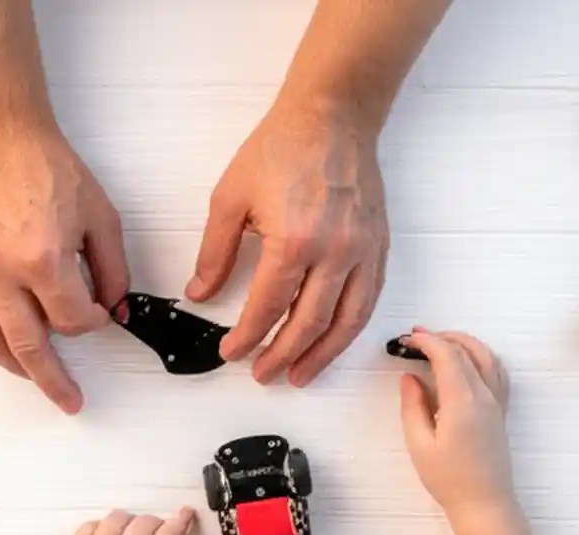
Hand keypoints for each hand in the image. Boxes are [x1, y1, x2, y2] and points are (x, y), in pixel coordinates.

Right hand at [0, 128, 127, 413]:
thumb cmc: (48, 171)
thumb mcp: (101, 218)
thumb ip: (113, 271)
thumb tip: (114, 310)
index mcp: (43, 259)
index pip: (72, 321)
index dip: (91, 322)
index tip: (97, 312)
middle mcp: (1, 272)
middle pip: (29, 348)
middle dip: (54, 380)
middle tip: (69, 400)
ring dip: (18, 367)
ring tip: (38, 379)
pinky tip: (7, 344)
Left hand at [187, 104, 388, 386]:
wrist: (332, 115)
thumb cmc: (281, 149)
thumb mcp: (230, 198)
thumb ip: (214, 252)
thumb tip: (199, 294)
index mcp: (293, 240)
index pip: (268, 306)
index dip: (247, 337)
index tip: (231, 353)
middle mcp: (335, 252)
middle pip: (309, 323)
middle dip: (282, 355)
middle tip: (262, 375)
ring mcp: (363, 251)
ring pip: (346, 321)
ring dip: (322, 355)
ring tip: (299, 375)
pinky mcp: (379, 246)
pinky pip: (368, 301)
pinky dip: (350, 329)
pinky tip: (332, 341)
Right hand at [398, 330, 514, 520]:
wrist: (484, 503)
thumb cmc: (448, 479)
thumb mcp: (419, 443)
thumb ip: (412, 405)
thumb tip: (410, 377)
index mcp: (462, 400)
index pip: (447, 355)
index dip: (426, 341)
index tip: (406, 339)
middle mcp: (484, 395)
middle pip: (467, 350)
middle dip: (441, 337)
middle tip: (416, 337)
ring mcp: (497, 402)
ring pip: (486, 356)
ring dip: (463, 342)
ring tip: (440, 342)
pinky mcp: (501, 411)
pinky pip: (497, 371)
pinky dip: (481, 356)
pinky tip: (468, 361)